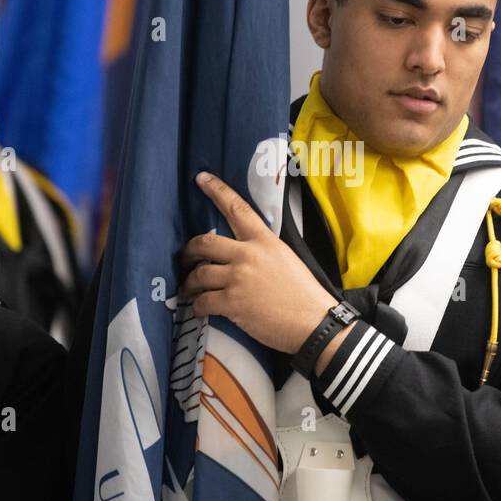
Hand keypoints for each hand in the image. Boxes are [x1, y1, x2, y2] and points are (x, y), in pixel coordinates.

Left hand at [182, 171, 340, 354]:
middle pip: (204, 242)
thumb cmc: (304, 294)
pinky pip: (203, 301)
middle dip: (189, 251)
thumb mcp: (286, 259)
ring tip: (191, 289)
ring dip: (191, 283)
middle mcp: (248, 254)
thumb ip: (262, 250)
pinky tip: (200, 309)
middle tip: (186, 260)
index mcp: (264, 240)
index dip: (216, 190)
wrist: (313, 322)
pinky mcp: (232, 302)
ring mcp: (238, 278)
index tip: (200, 178)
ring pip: (199, 274)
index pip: (237, 208)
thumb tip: (240, 252)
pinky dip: (197, 306)